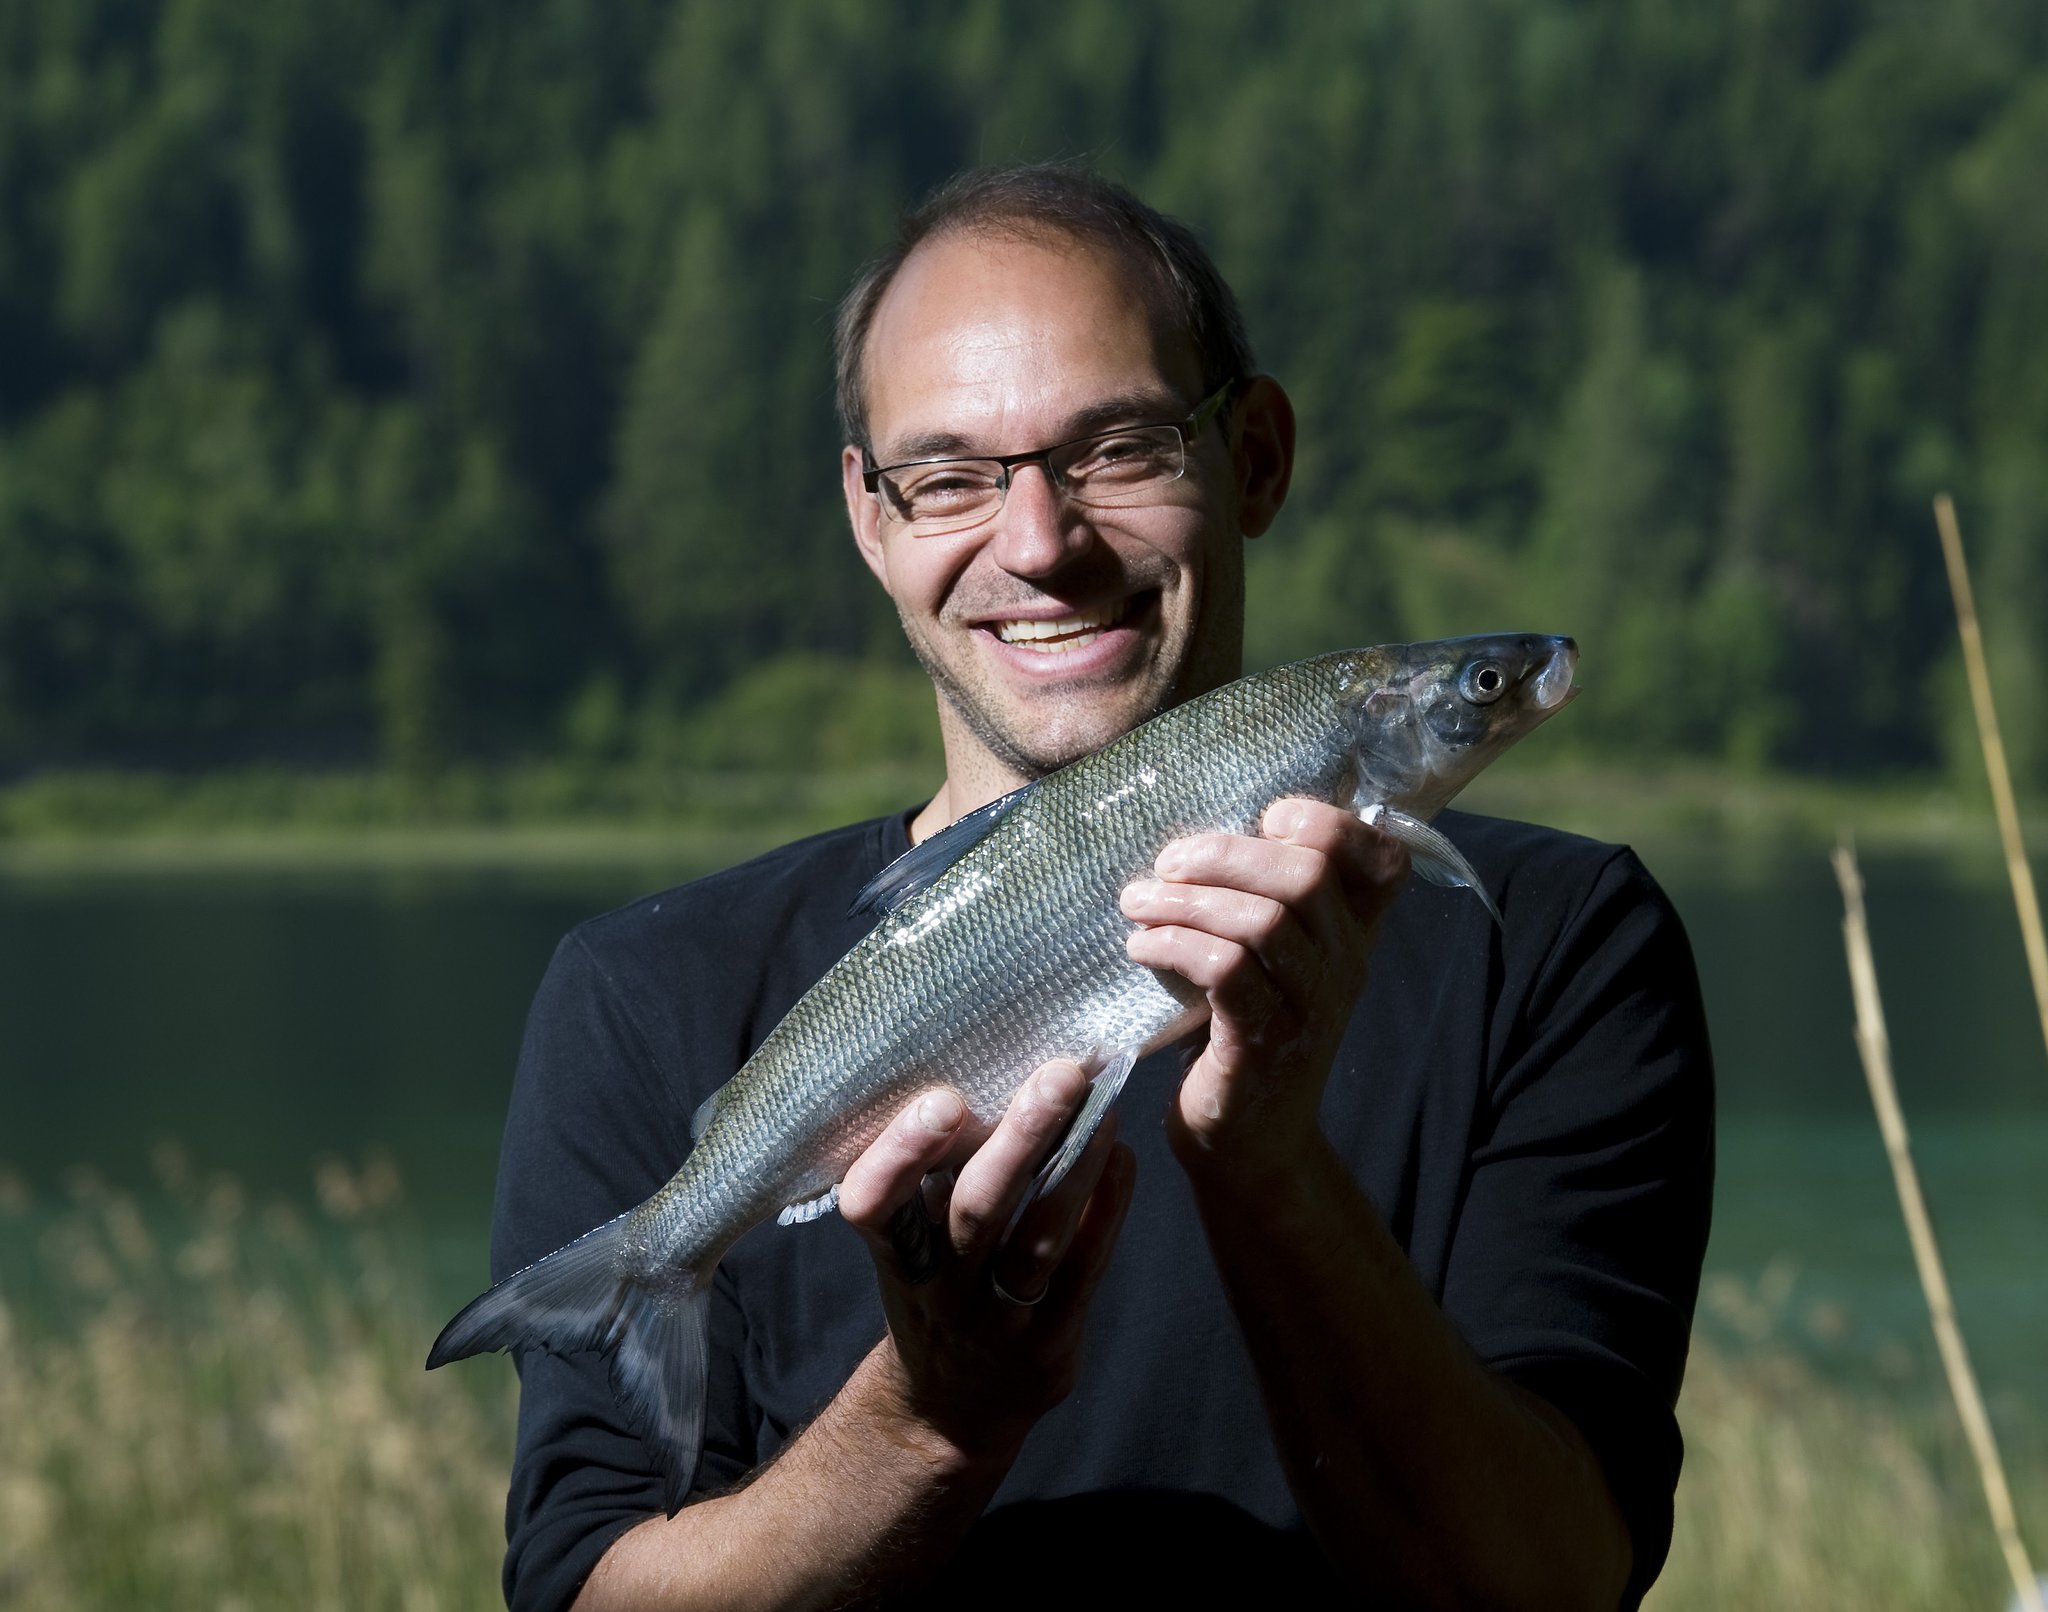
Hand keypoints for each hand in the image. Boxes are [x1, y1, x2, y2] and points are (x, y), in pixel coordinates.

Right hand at [835, 1063, 1134, 1462]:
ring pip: (1038, 1242)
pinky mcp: (1051, 1343)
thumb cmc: (937, 1289)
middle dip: (1020, 1140)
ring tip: (1106, 1104)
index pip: (873, 1207)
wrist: (951, 1411)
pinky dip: (1107, 1209)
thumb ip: (935, 1176)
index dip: (901, 1155)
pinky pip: (1083, 1271)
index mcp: (895, 1254)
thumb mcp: (912, 1241)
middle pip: (977, 1213)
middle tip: (1061, 1073)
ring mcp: (998, 1323)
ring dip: (1077, 1168)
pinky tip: (1122, 1156)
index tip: (942, 1099)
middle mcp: (941, 1290)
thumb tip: (992, 1064)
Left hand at [1121, 798, 1407, 1181]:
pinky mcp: (1266, 1045)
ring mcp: (1313, 1009)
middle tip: (1167, 863)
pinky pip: (1224, 970)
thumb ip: (1260, 896)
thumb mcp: (1266, 955)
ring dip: (1185, 900)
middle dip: (1225, 853)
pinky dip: (1173, 945)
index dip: (1328, 822)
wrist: (1247, 1141)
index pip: (1382, 859)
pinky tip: (1140, 948)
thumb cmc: (1242, 1027)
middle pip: (1307, 874)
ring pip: (1262, 921)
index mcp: (1355, 934)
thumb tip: (1196, 831)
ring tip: (1136, 903)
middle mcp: (1348, 966)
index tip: (1264, 819)